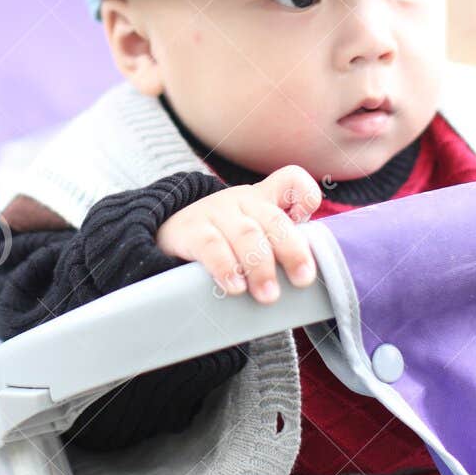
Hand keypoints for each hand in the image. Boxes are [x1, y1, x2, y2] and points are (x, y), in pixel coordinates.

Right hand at [156, 165, 321, 302]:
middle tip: (302, 279)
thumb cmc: (223, 240)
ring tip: (268, 295)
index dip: (306, 193)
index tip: (307, 216)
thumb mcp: (251, 233)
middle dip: (292, 250)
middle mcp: (242, 200)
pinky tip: (235, 287)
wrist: (168, 234)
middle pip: (274, 219)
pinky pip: (212, 247)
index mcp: (263, 198)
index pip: (290, 180)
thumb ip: (277, 245)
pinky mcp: (191, 230)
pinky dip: (226, 268)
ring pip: (246, 234)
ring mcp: (216, 212)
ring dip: (261, 267)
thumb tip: (305, 277)